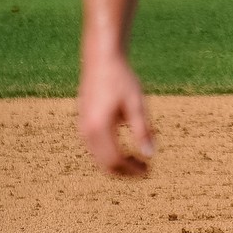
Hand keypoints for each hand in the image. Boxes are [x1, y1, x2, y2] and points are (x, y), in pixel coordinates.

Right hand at [77, 51, 153, 176]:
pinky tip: (125, 151)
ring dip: (118, 164)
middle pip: (104, 164)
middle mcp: (86, 131)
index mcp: (99, 127)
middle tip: (146, 171)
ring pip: (98, 158)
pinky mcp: (83, 123)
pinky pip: (94, 149)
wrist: (101, 61)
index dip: (132, 170)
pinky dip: (109, 155)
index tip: (149, 171)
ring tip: (139, 162)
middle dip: (125, 171)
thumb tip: (150, 154)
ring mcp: (82, 127)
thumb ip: (142, 130)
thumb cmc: (121, 80)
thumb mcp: (136, 105)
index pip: (115, 160)